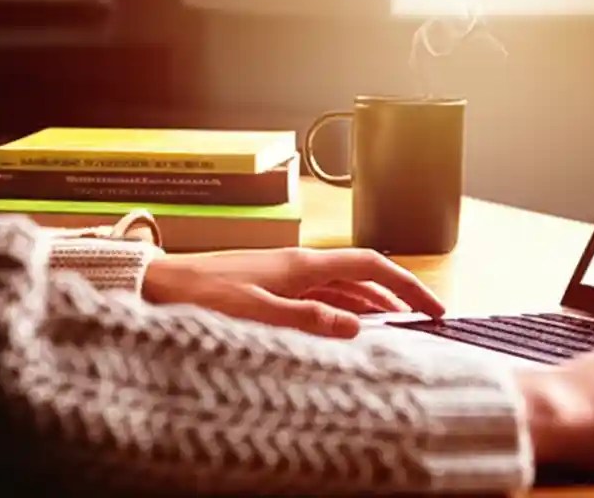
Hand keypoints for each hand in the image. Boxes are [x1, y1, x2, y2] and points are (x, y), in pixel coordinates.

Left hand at [142, 247, 444, 337]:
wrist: (161, 285)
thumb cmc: (203, 296)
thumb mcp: (258, 313)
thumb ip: (309, 319)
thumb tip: (355, 327)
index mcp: (304, 265)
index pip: (371, 266)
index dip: (406, 283)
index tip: (431, 305)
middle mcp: (301, 266)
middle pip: (364, 276)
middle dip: (397, 295)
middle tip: (424, 319)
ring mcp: (288, 276)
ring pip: (345, 288)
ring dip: (372, 305)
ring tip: (395, 327)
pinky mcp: (274, 287)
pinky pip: (323, 297)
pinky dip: (345, 310)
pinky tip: (348, 327)